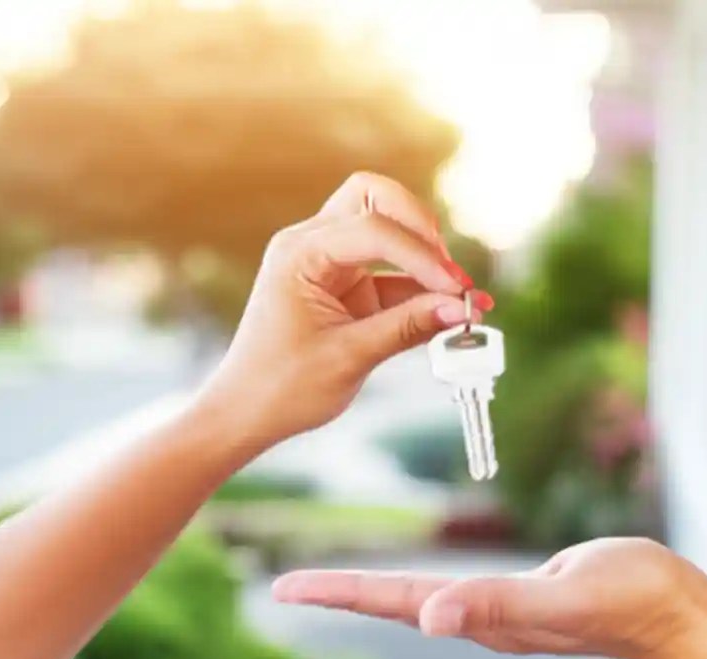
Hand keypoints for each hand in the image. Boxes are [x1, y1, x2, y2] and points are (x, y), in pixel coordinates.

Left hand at [198, 172, 493, 442]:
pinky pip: (390, 271)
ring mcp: (328, 261)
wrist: (246, 412)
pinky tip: (450, 309)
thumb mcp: (349, 357)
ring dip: (424, 255)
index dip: (422, 257)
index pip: (374, 230)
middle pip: (376, 198)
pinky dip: (420, 286)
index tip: (457, 289)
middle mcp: (311, 244)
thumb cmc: (280, 386)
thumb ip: (407, 327)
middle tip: (448, 269)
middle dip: (420, 226)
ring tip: (460, 294)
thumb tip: (460, 309)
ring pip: (386, 226)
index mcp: (299, 253)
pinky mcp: (345, 285)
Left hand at [272, 538, 706, 658]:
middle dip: (342, 595)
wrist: (677, 611)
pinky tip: (419, 590)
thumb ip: (497, 606)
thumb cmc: (629, 600)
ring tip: (335, 586)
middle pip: (395, 606)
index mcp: (483, 618)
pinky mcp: (522, 600)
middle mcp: (483, 620)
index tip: (287, 587)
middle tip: (288, 587)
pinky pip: (455, 593)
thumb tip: (429, 618)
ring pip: (420, 602)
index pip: (395, 603)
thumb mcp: (562, 596)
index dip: (341, 593)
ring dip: (374, 594)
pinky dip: (422, 587)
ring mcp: (502, 614)